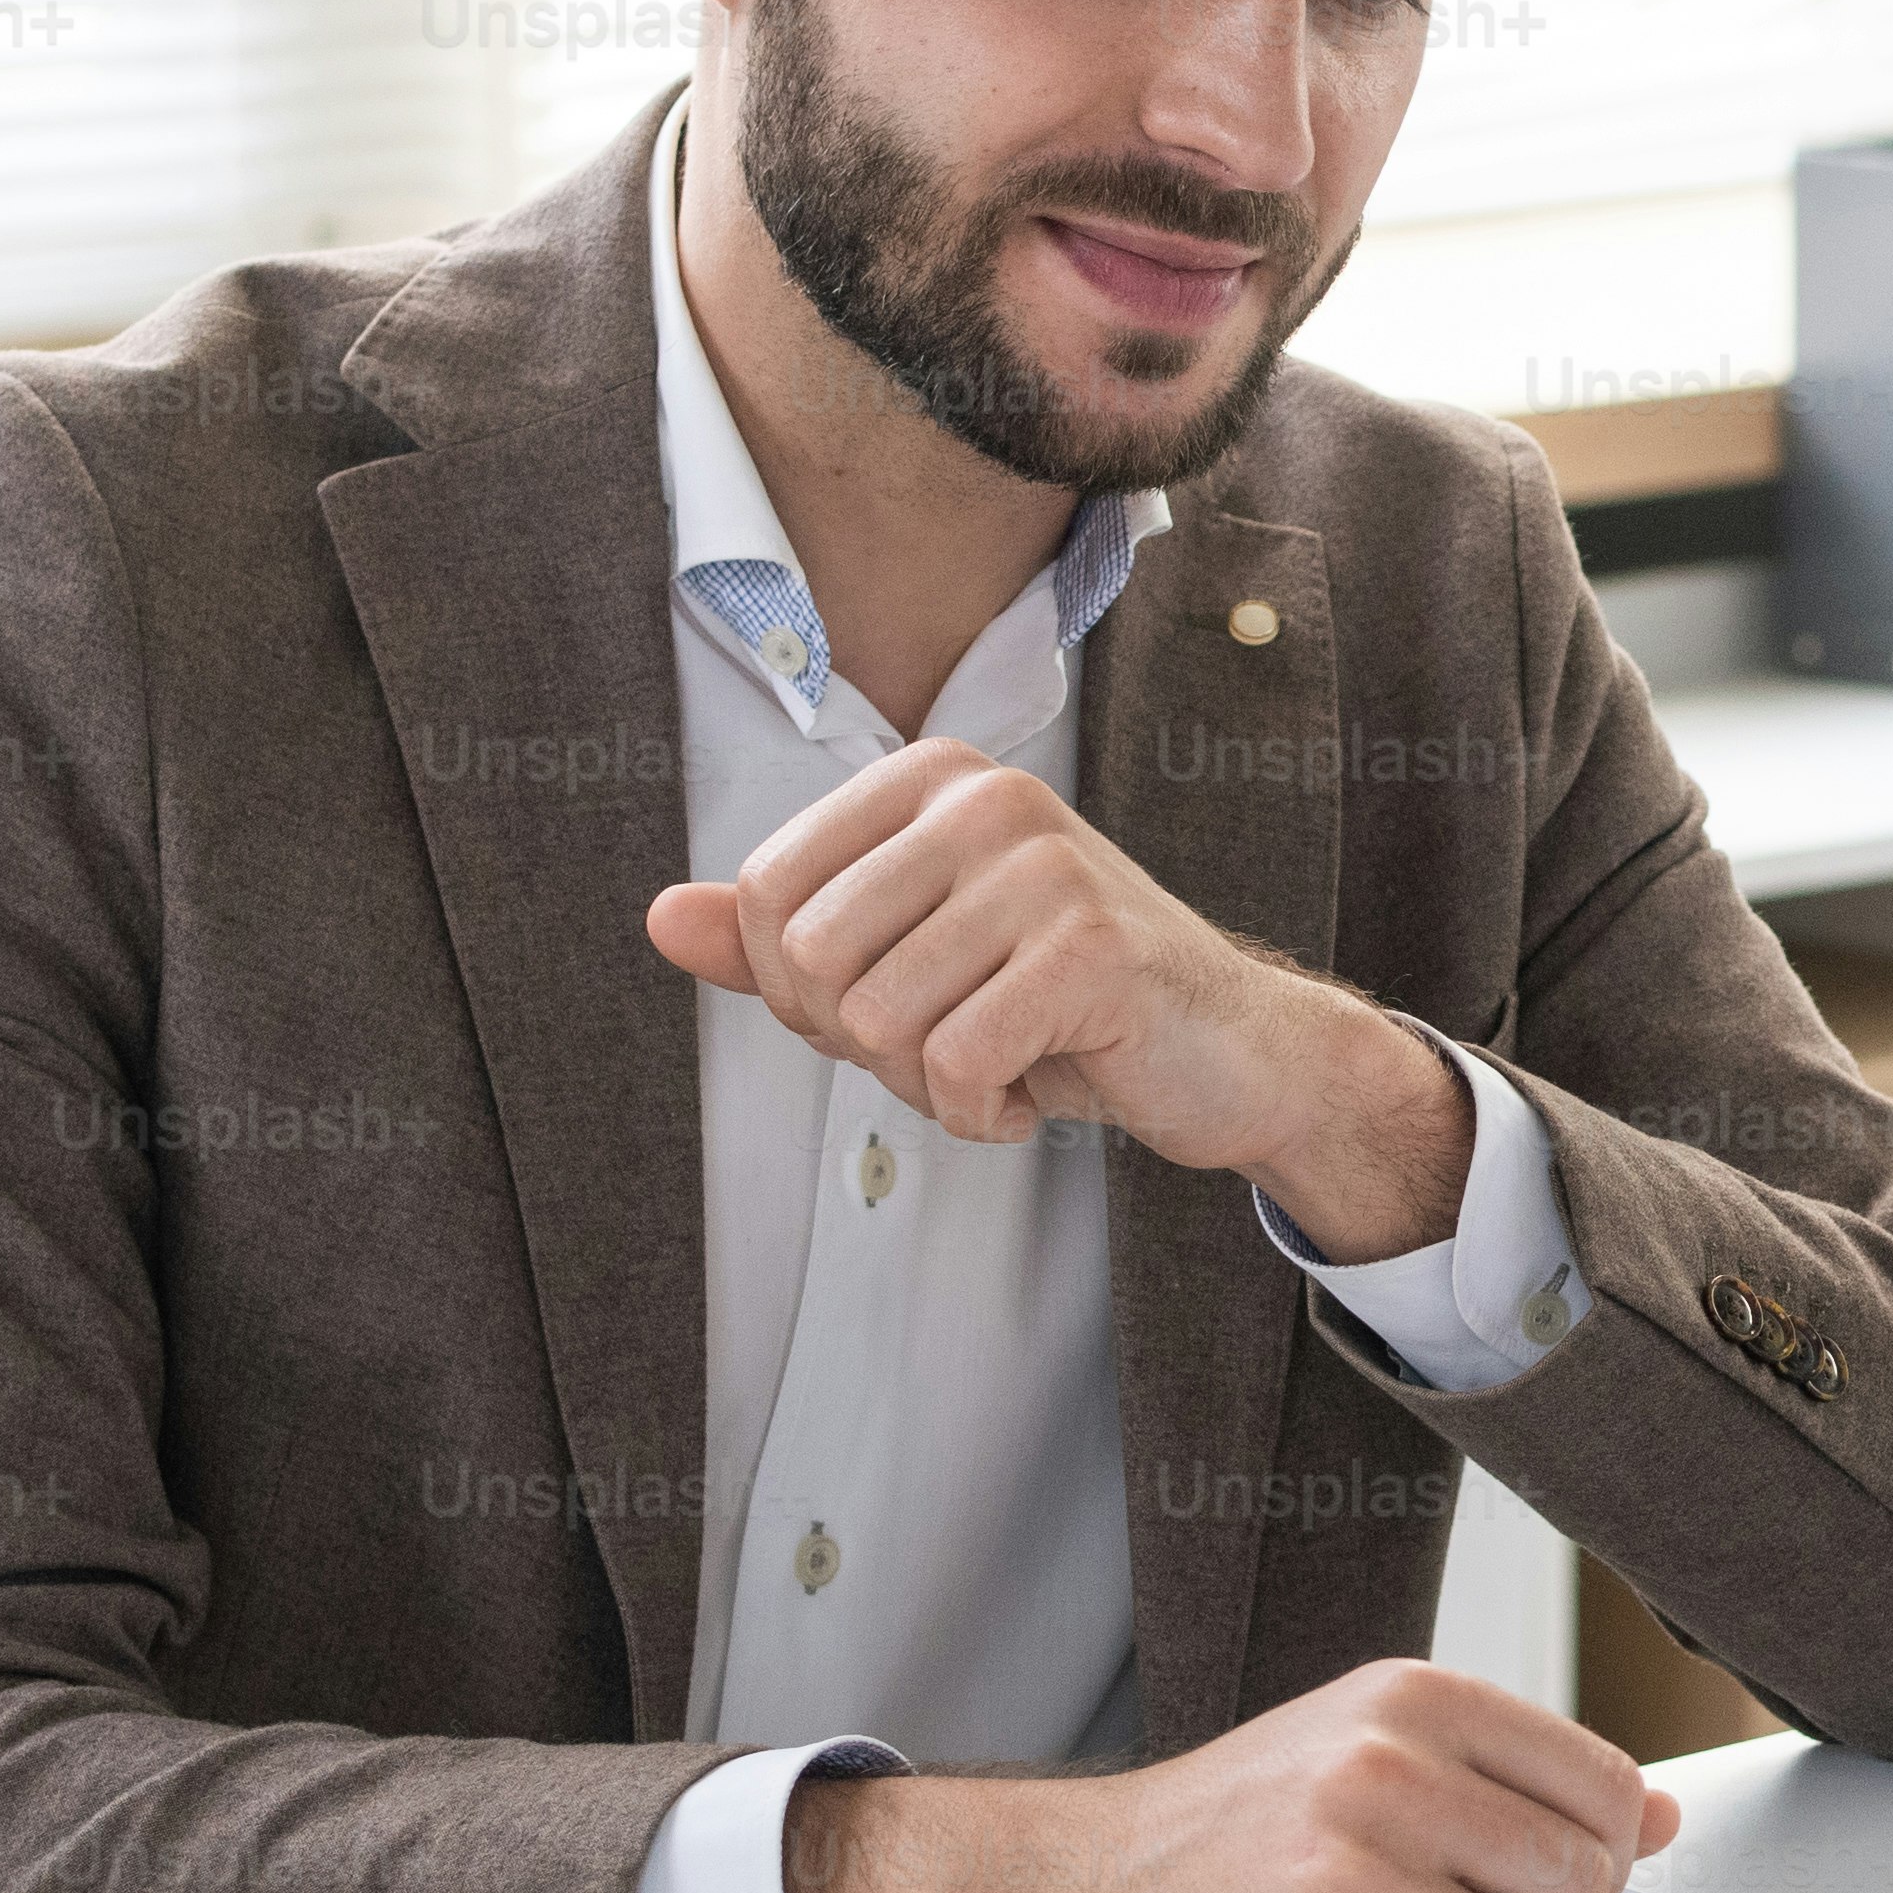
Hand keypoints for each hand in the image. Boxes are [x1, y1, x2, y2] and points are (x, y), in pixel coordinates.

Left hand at [641, 739, 1464, 1247]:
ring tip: (998, 1063)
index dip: (796, 988)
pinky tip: (1034, 1092)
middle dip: (861, 1041)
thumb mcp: (912, 957)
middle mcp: (987, 799)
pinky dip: (980, 1113)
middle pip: (811, 959)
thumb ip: (786, 938)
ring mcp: (1044, 867)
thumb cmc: (1061, 1000)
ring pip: (878, 1020)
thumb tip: (662, 918)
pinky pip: (955, 1063)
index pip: (769, 891)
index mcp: (933, 780)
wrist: (1230, 1050)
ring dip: (925, 1083)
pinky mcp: (1091, 950)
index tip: (885, 1005)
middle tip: (948, 1044)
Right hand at [784, 1659, 1680, 1892]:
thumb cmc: (1222, 1834)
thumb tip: (1658, 1817)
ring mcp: (1350, 1875)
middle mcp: (1387, 1772)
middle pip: (1578, 1887)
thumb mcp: (1367, 1757)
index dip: (1581, 1856)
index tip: (1511, 1875)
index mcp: (1414, 1702)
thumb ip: (1515, 1781)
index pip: (1603, 1790)